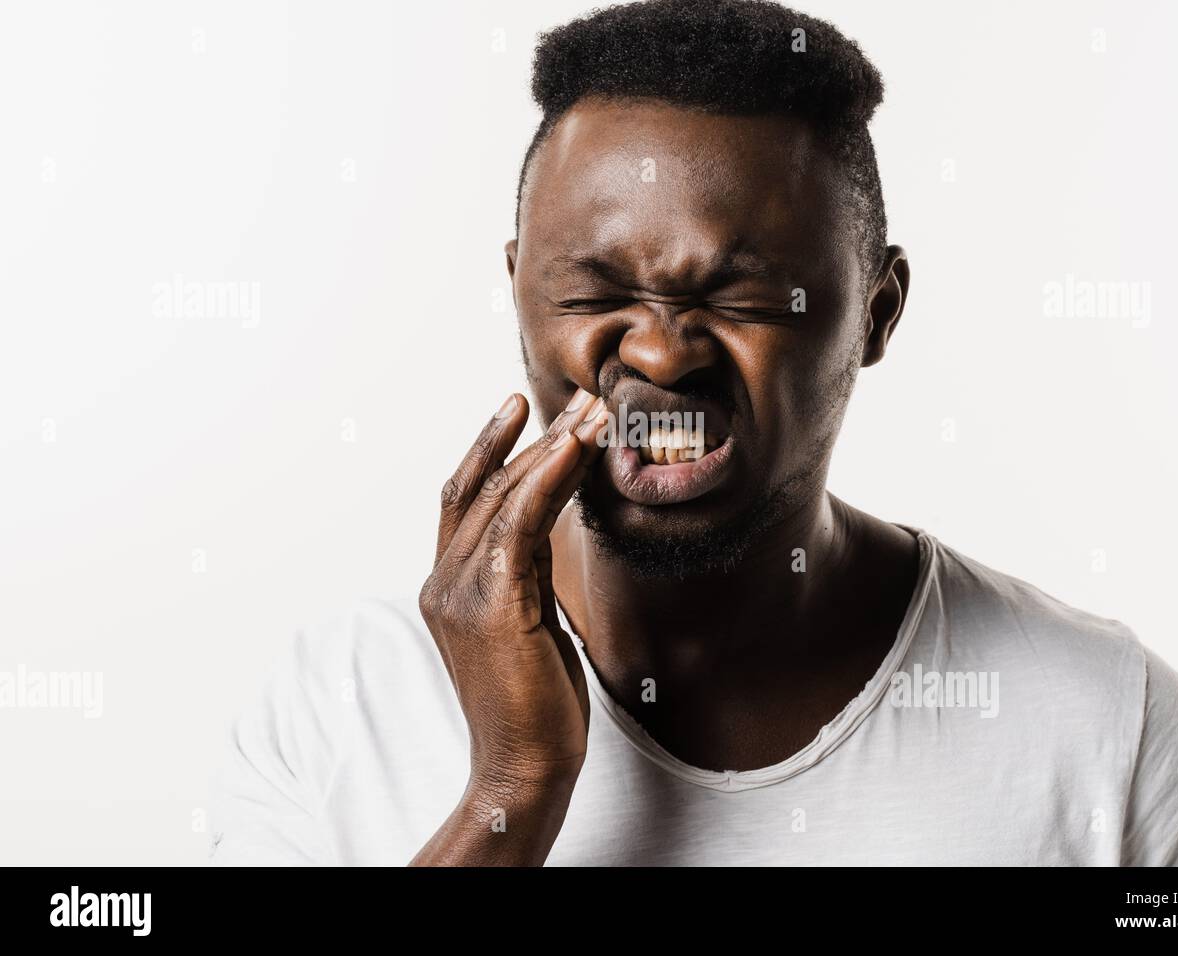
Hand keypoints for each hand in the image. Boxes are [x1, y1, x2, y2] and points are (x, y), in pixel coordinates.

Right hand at [411, 387, 606, 864]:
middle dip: (535, 439)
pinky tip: (577, 451)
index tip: (524, 410)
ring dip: (553, 449)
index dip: (493, 449)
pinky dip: (549, 479)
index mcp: (448, 586)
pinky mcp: (493, 605)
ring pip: (504, 497)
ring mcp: (462, 592)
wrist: (524, 767)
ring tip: (593, 414)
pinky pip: (522, 523)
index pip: (467, 499)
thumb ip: (524, 573)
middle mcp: (444, 581)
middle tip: (582, 400)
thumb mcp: (528, 621)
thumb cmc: (535, 703)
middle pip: (485, 486)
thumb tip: (547, 528)